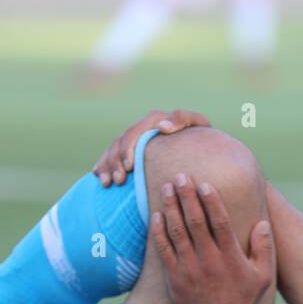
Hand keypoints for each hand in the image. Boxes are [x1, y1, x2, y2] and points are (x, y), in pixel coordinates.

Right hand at [92, 108, 210, 186]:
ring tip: (108, 184)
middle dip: (116, 162)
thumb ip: (184, 119)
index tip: (130, 167)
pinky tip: (99, 179)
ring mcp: (134, 142)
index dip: (128, 148)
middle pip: (120, 143)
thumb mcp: (199, 124)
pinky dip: (103, 167)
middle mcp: (141, 129)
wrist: (203, 150)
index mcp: (154, 120)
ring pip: (113, 151)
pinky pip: (110, 158)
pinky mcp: (130, 154)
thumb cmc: (203, 137)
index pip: (135, 132)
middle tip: (118, 181)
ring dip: (107, 166)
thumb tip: (162, 126)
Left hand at [151, 175, 273, 303]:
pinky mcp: (174, 276)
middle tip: (180, 176)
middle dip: (187, 196)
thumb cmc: (240, 301)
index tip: (204, 184)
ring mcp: (189, 268)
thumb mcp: (262, 278)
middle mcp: (208, 260)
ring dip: (170, 207)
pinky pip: (164, 250)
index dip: (211, 201)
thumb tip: (263, 224)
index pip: (219, 223)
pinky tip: (156, 215)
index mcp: (230, 257)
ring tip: (166, 187)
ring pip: (177, 232)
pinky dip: (159, 232)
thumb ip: (263, 249)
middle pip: (195, 222)